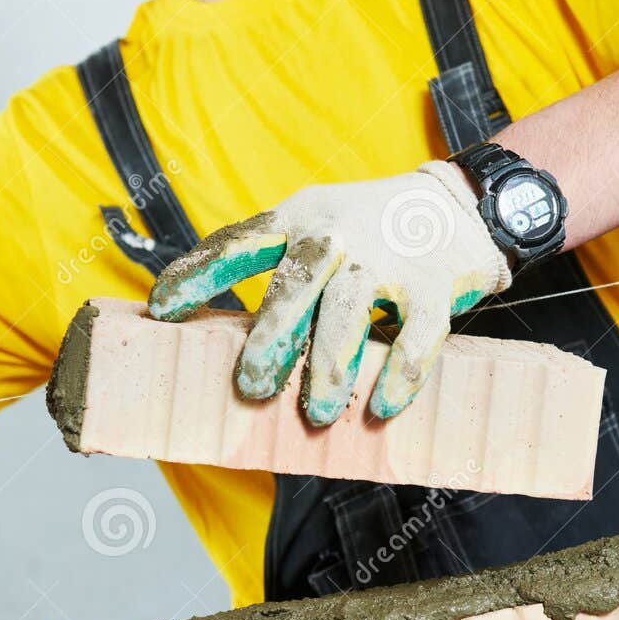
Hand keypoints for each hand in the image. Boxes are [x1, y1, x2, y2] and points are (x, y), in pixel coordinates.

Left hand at [148, 161, 511, 423]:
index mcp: (297, 221)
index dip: (198, 272)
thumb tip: (209, 347)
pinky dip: (401, 373)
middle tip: (251, 385)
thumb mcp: (314, 228)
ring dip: (331, 364)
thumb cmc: (366, 233)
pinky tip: (381, 406)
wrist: (457, 206)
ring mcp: (388, 259)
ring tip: (314, 413)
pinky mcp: (434, 287)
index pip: (239, 243)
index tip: (161, 309)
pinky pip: (418, 334)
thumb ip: (276, 273)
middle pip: (296, 281)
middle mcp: (338, 235)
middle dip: (272, 335)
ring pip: (352, 311)